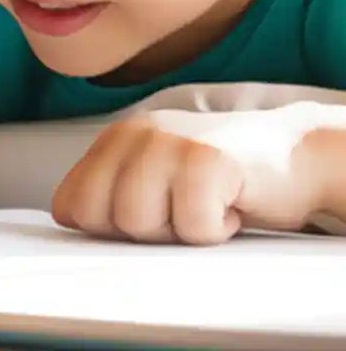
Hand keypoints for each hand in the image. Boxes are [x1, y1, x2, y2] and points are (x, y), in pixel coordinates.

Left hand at [51, 107, 327, 244]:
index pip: (68, 205)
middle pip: (100, 218)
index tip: (150, 214)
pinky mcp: (208, 158)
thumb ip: (107, 194)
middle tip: (182, 209)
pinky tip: (230, 203)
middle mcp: (133, 134)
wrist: (295, 155)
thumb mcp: (150, 180)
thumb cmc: (216, 181)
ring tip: (206, 203)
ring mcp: (169, 141)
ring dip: (179, 230)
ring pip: (138, 222)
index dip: (106, 229)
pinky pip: (191, 226)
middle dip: (142, 231)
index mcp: (112, 140)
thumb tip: (69, 222)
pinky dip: (215, 229)